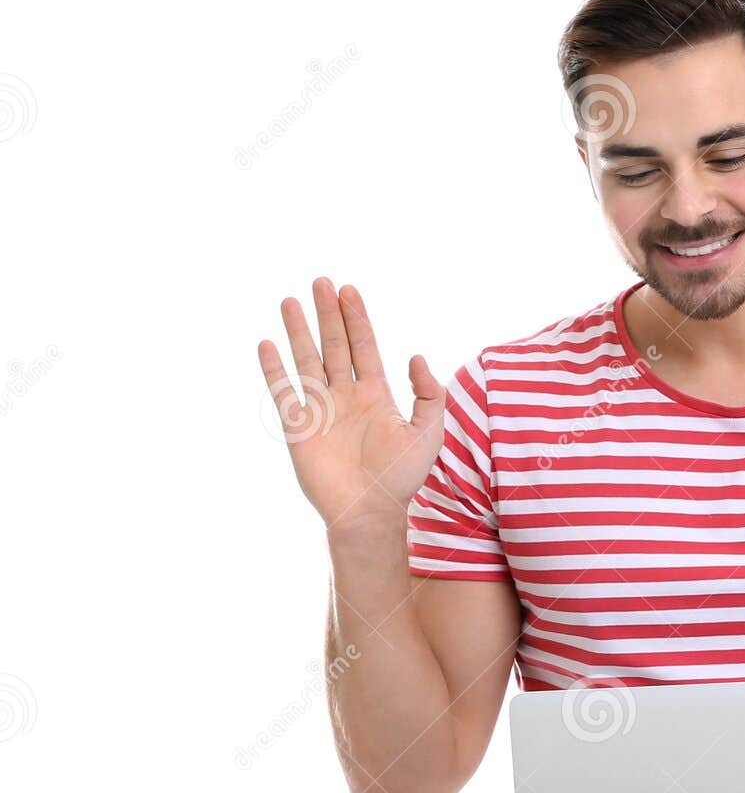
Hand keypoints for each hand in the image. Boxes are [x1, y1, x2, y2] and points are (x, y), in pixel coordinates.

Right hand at [258, 277, 444, 532]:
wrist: (370, 512)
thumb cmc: (401, 478)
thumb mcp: (428, 433)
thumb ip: (429, 393)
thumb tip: (416, 356)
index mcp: (376, 395)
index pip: (365, 347)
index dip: (357, 318)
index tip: (349, 290)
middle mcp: (346, 397)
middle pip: (335, 345)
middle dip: (328, 314)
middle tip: (321, 281)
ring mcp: (321, 410)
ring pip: (307, 360)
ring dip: (298, 331)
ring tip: (290, 300)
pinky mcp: (298, 427)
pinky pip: (283, 391)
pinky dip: (273, 368)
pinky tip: (266, 344)